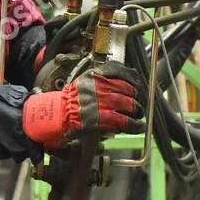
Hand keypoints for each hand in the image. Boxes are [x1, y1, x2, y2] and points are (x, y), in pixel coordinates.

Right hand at [22, 62, 146, 150]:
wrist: (58, 113)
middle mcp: (101, 86)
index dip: (136, 79)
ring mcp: (102, 102)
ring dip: (138, 110)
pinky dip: (135, 125)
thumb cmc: (71, 98)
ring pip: (130, 104)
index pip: (124, 71)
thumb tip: (127, 77)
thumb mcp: (86, 79)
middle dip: (139, 96)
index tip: (140, 84)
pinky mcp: (102, 118)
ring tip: (139, 114)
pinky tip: (139, 127)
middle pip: (130, 89)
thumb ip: (104, 76)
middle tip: (140, 102)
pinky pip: (125, 121)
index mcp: (97, 74)